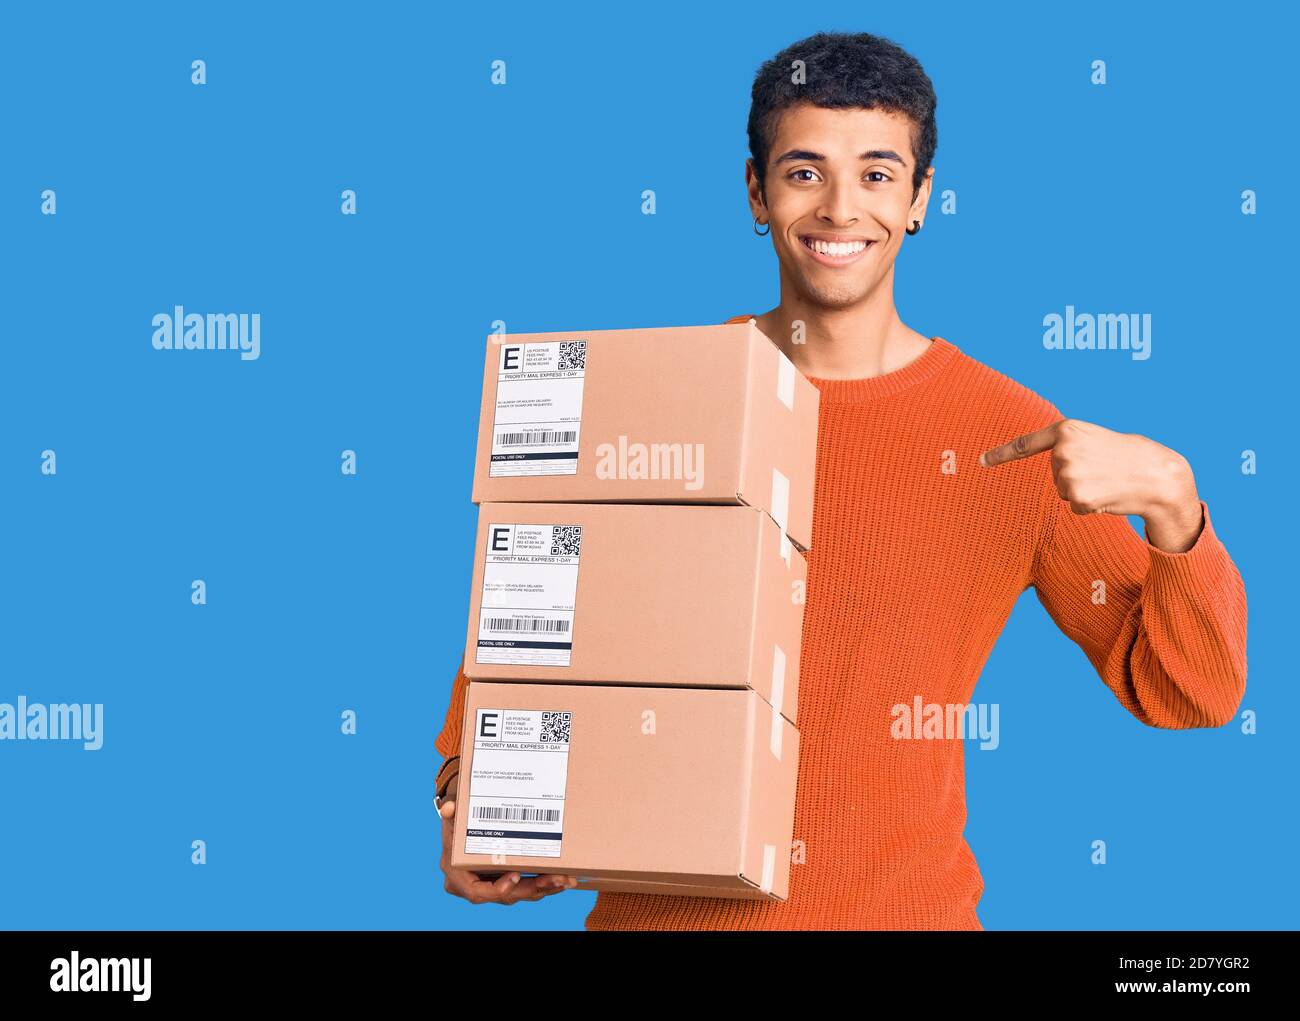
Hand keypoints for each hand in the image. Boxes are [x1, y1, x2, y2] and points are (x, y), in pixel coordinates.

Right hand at [438, 782, 578, 903]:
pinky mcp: (507, 882)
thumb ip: (450, 812)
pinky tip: (562, 877)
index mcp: (459, 876)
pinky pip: (526, 887)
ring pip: (521, 893)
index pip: (477, 893)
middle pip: (507, 895)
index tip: (514, 875)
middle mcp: (475, 885)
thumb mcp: (453, 817)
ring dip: (545, 887)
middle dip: (533, 888)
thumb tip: (448, 808)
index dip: (497, 888)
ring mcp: (492, 886)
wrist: (463, 825)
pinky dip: (544, 882)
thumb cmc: (458, 822)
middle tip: (557, 878)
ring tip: (566, 879)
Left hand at [979, 417, 1203, 552]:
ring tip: (1108, 480)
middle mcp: (1063, 450)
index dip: (1001, 454)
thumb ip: (1069, 446)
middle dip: (1075, 477)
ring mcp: (1068, 474)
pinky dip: (1091, 505)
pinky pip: (1075, 507)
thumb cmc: (1129, 456)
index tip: (980, 461)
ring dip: (1084, 492)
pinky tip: (1109, 494)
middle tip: (1104, 469)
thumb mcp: (1095, 440)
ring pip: (1063, 492)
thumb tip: (1057, 466)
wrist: (1158, 474)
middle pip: (1054, 475)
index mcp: (1067, 429)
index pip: (1027, 444)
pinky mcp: (1076, 497)